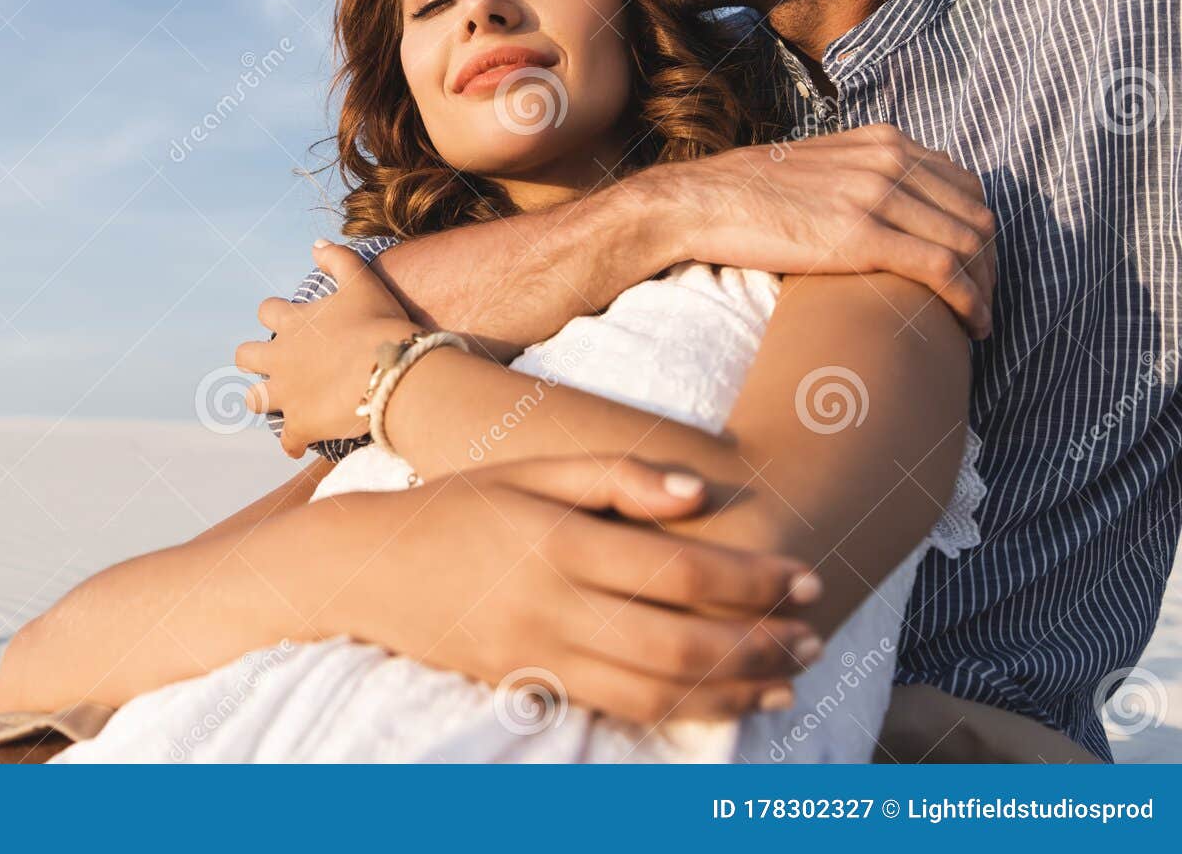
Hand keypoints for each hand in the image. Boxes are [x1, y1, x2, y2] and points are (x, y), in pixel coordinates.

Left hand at [239, 241, 418, 456]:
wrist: (390, 369)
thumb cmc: (378, 322)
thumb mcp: (360, 280)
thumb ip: (338, 258)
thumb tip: (316, 244)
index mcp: (292, 323)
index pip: (267, 312)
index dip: (275, 315)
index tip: (286, 320)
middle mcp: (280, 358)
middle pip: (246, 356)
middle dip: (254, 359)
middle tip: (273, 364)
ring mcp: (287, 394)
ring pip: (255, 400)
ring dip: (263, 400)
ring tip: (278, 404)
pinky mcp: (301, 424)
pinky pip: (287, 440)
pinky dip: (292, 443)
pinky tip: (298, 446)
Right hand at [322, 454, 825, 724]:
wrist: (366, 567)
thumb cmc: (458, 506)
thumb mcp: (530, 468)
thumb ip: (615, 474)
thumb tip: (699, 493)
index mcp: (561, 541)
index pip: (682, 573)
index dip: (754, 582)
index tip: (806, 579)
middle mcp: (555, 605)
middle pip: (681, 643)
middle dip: (760, 645)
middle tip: (814, 637)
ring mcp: (541, 654)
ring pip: (657, 691)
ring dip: (733, 689)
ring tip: (786, 678)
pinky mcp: (532, 685)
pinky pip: (619, 709)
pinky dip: (682, 712)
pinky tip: (721, 701)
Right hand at [645, 123, 996, 337]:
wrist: (700, 203)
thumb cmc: (745, 197)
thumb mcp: (816, 169)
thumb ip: (856, 176)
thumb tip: (875, 210)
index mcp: (882, 141)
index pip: (962, 183)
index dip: (979, 230)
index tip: (974, 267)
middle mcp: (889, 160)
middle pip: (976, 212)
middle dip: (991, 263)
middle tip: (982, 302)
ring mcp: (878, 194)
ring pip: (970, 242)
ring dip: (986, 288)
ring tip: (979, 323)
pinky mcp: (863, 235)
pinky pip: (943, 268)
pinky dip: (969, 301)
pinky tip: (970, 326)